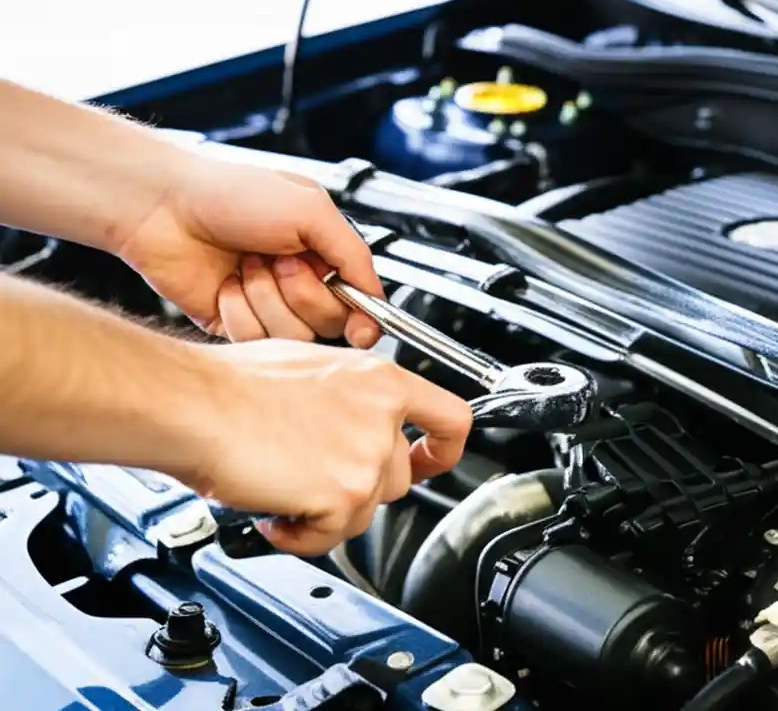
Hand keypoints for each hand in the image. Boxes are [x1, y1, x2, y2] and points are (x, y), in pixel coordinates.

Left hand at [114, 156, 383, 346]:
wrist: (162, 206)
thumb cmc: (230, 193)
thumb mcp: (311, 208)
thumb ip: (355, 254)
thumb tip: (377, 296)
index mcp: (324, 252)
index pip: (362, 302)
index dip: (364, 320)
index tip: (360, 329)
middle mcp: (299, 281)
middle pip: (330, 322)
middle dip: (303, 292)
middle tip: (279, 260)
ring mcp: (267, 306)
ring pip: (293, 337)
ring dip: (267, 298)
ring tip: (245, 265)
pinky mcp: (235, 325)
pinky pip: (254, 343)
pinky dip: (240, 312)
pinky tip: (226, 285)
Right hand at [186, 339, 472, 555]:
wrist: (194, 405)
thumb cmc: (230, 385)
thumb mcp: (311, 370)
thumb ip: (349, 399)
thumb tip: (351, 422)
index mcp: (380, 381)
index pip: (451, 419)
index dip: (445, 450)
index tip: (432, 462)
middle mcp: (383, 418)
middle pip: (398, 479)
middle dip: (355, 488)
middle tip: (309, 479)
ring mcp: (368, 458)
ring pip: (365, 512)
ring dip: (325, 512)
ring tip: (281, 489)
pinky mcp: (345, 496)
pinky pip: (334, 538)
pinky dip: (301, 536)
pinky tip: (272, 511)